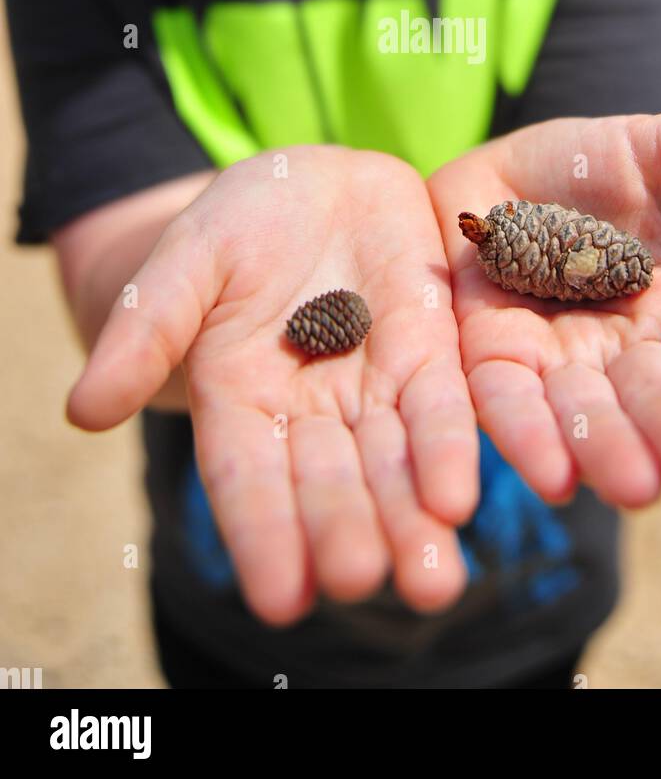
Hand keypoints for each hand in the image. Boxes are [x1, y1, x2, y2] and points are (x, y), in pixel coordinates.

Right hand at [66, 147, 476, 624]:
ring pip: (394, 463)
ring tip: (432, 583)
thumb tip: (82, 412)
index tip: (280, 598)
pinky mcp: (430, 349)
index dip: (264, 536)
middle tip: (363, 583)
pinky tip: (460, 497)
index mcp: (238, 401)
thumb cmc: (235, 225)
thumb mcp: (183, 264)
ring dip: (412, 520)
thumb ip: (145, 331)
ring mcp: (374, 384)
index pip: (247, 481)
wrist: (311, 181)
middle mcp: (310, 411)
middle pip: (330, 484)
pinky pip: (443, 404)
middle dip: (347, 534)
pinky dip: (451, 448)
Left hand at [426, 95, 660, 508]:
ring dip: (606, 448)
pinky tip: (551, 476)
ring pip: (584, 411)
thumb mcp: (655, 148)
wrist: (493, 176)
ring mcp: (557, 361)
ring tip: (631, 487)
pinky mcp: (491, 361)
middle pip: (654, 396)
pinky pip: (507, 403)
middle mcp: (622, 349)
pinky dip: (527, 437)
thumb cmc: (585, 167)